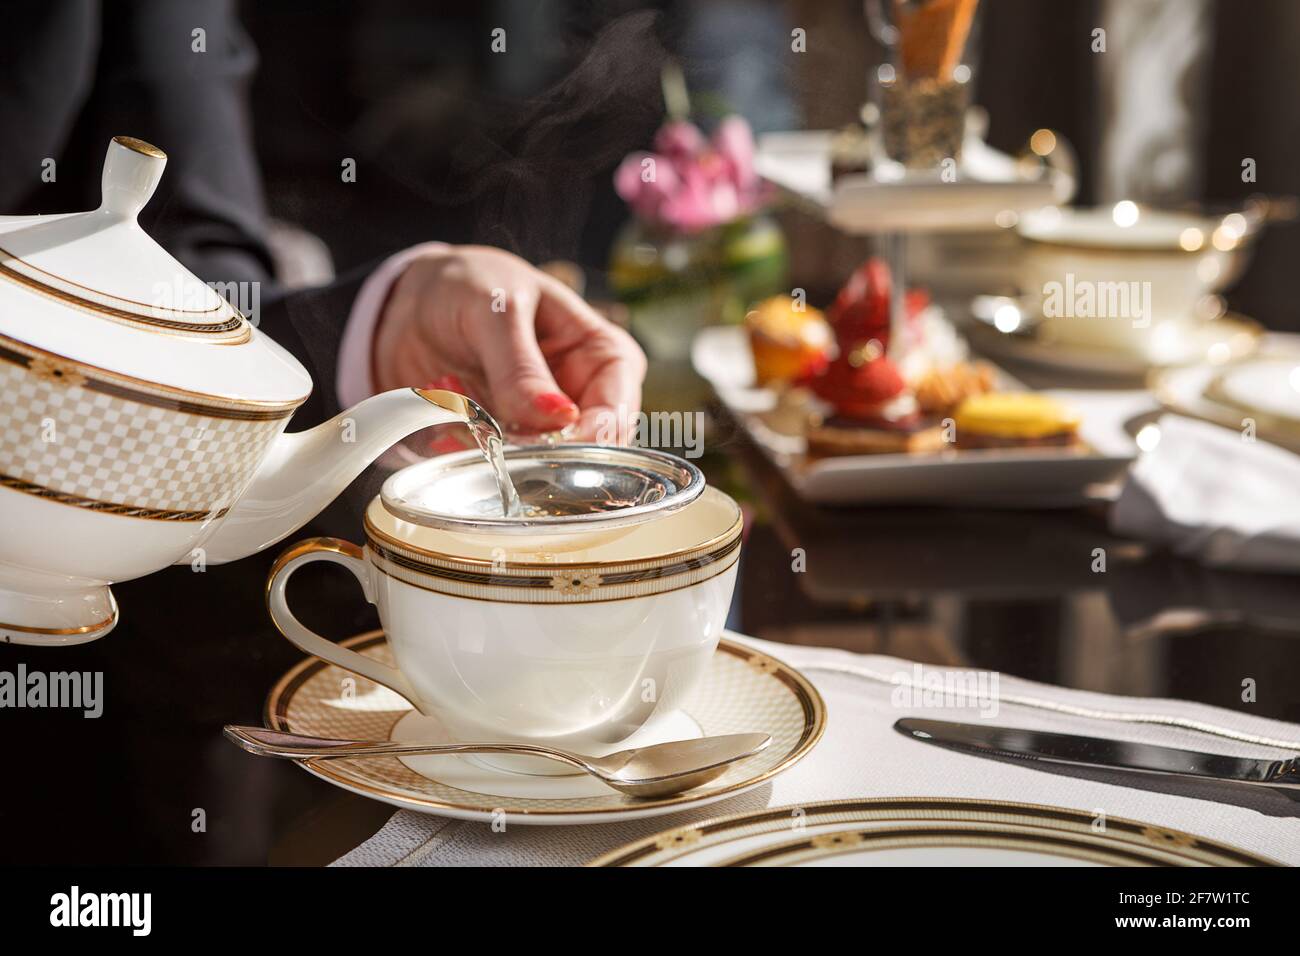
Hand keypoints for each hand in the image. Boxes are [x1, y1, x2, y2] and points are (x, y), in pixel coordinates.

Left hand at [373, 246, 645, 440]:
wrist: (415, 299)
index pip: (616, 414)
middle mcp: (583, 399)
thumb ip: (522, 366)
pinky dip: (466, 448)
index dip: (586, 438)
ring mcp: (543, 426)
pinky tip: (445, 414)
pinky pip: (495, 466)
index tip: (541, 442)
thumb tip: (560, 418)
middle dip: (536, 449)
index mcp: (604, 358)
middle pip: (584, 453)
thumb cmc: (473, 285)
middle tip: (489, 428)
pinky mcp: (505, 442)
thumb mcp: (497, 309)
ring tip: (455, 399)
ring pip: (538, 466)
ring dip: (493, 446)